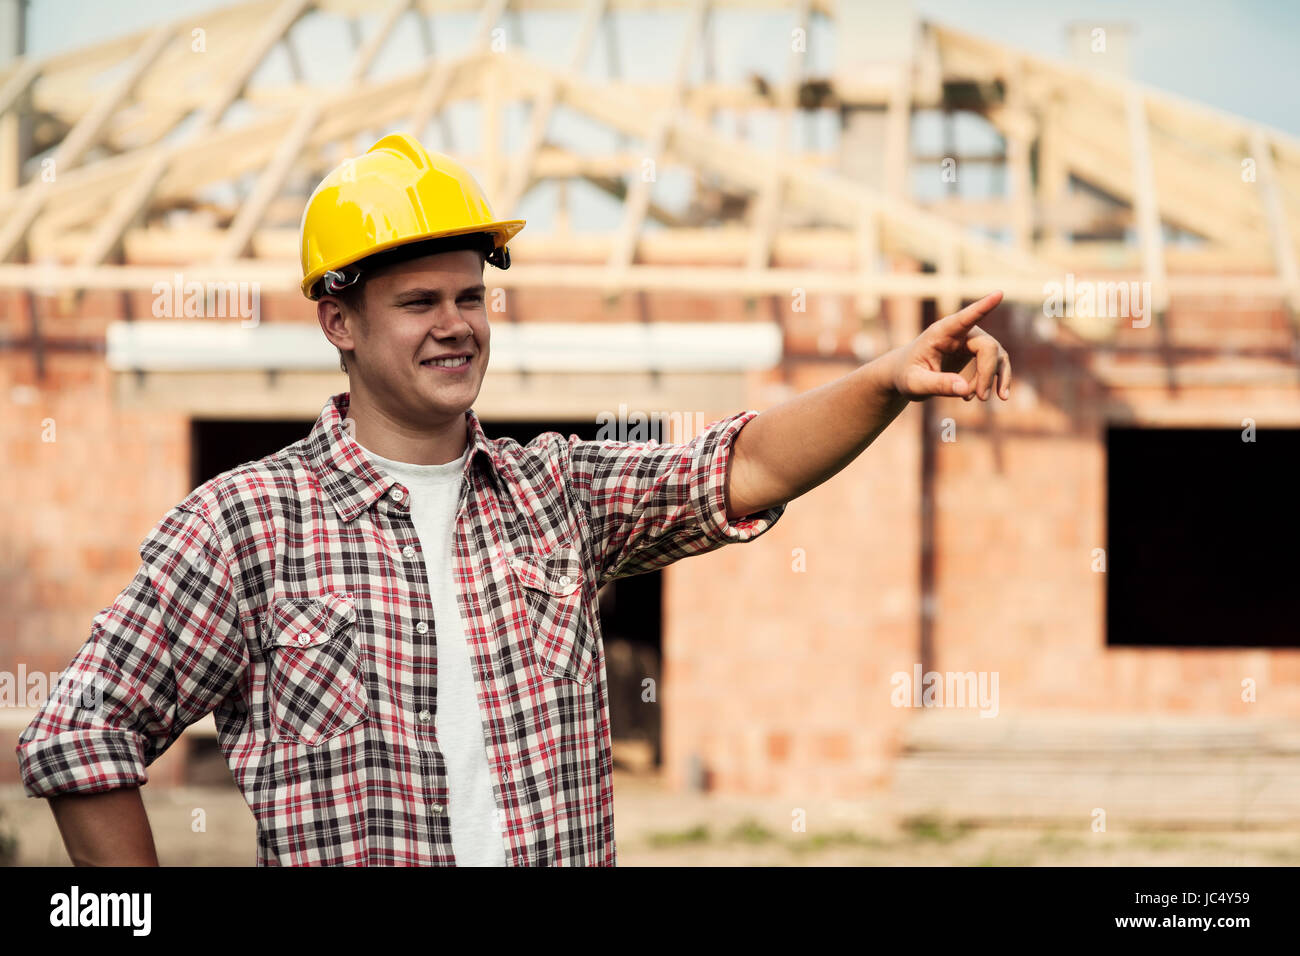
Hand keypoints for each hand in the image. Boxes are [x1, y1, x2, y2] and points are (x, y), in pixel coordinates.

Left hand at [890, 291, 1010, 401]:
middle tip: (980, 398)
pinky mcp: (978, 351)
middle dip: (986, 374)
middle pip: (988, 347)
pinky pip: (997, 363)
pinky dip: (996, 380)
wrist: (906, 374)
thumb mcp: (915, 384)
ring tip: (978, 399)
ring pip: (996, 356)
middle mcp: (960, 332)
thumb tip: (964, 389)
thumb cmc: (907, 375)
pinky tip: (983, 397)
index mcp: (941, 333)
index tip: (999, 293)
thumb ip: (937, 385)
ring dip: (991, 379)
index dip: (983, 307)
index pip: (965, 318)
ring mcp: (972, 340)